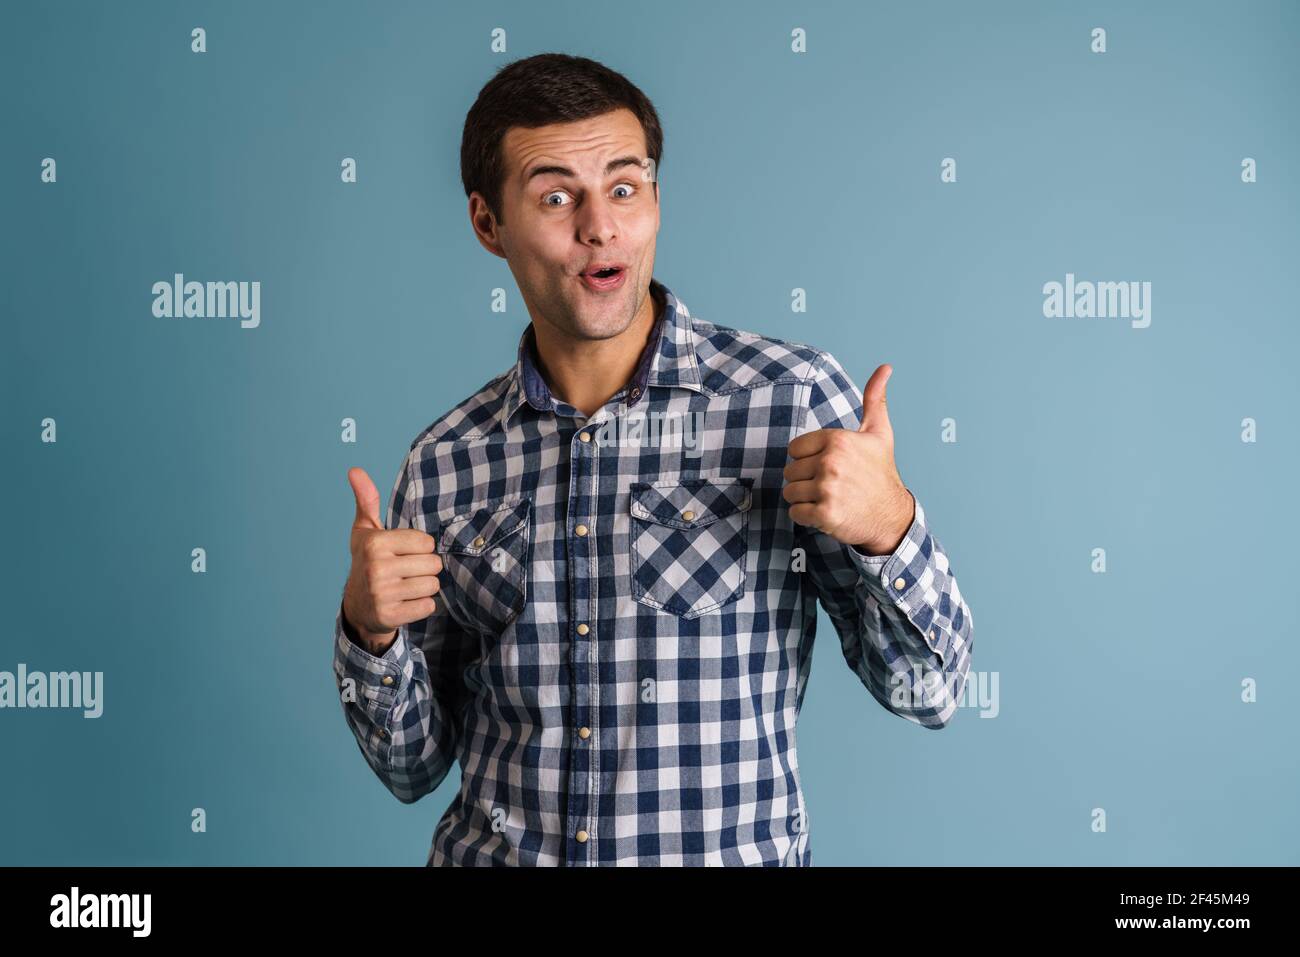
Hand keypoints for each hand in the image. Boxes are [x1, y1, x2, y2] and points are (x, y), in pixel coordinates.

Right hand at [341, 467, 441, 655]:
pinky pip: (428, 607)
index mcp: (375, 543)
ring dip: (425, 587)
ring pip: (433, 585)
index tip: (403, 553)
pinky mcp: (390, 616)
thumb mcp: (365, 530)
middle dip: (426, 568)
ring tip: (406, 586)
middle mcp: (377, 568)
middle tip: (407, 571)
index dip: (420, 548)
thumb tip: (355, 470)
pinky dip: (422, 605)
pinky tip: (407, 602)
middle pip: (434, 564)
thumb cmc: (367, 561)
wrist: (357, 606)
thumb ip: (367, 500)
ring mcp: (383, 594)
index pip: (427, 542)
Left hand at [782, 363, 914, 554]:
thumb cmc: (881, 472)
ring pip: (790, 492)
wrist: (892, 515)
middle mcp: (831, 462)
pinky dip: (805, 516)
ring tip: (828, 498)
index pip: (794, 449)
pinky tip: (826, 513)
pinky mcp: (825, 514)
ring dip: (804, 499)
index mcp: (838, 440)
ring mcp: (827, 489)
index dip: (808, 459)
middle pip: (790, 471)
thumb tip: (884, 367)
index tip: (828, 466)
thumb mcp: (878, 433)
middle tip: (831, 485)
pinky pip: (795, 512)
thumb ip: (874, 399)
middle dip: (805, 480)